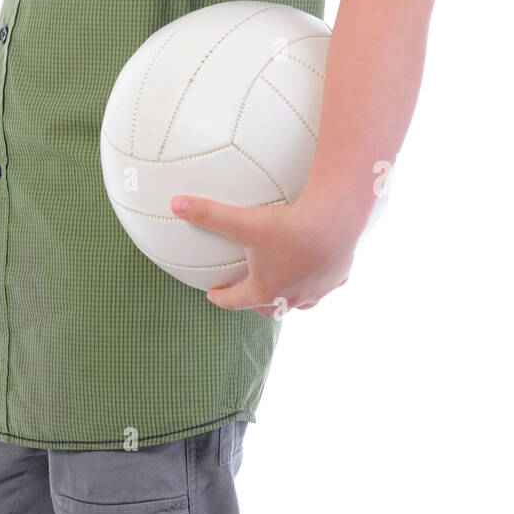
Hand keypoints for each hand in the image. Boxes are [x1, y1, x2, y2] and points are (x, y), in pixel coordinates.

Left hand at [169, 189, 353, 317]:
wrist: (333, 222)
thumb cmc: (287, 226)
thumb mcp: (242, 220)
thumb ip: (208, 213)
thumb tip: (175, 204)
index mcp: (264, 289)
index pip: (235, 301)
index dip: (221, 298)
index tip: (212, 295)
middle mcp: (291, 296)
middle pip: (269, 309)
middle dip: (256, 304)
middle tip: (248, 294)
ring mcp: (316, 290)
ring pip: (301, 303)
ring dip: (289, 298)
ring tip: (285, 288)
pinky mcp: (338, 278)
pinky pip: (326, 285)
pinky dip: (319, 281)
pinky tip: (319, 268)